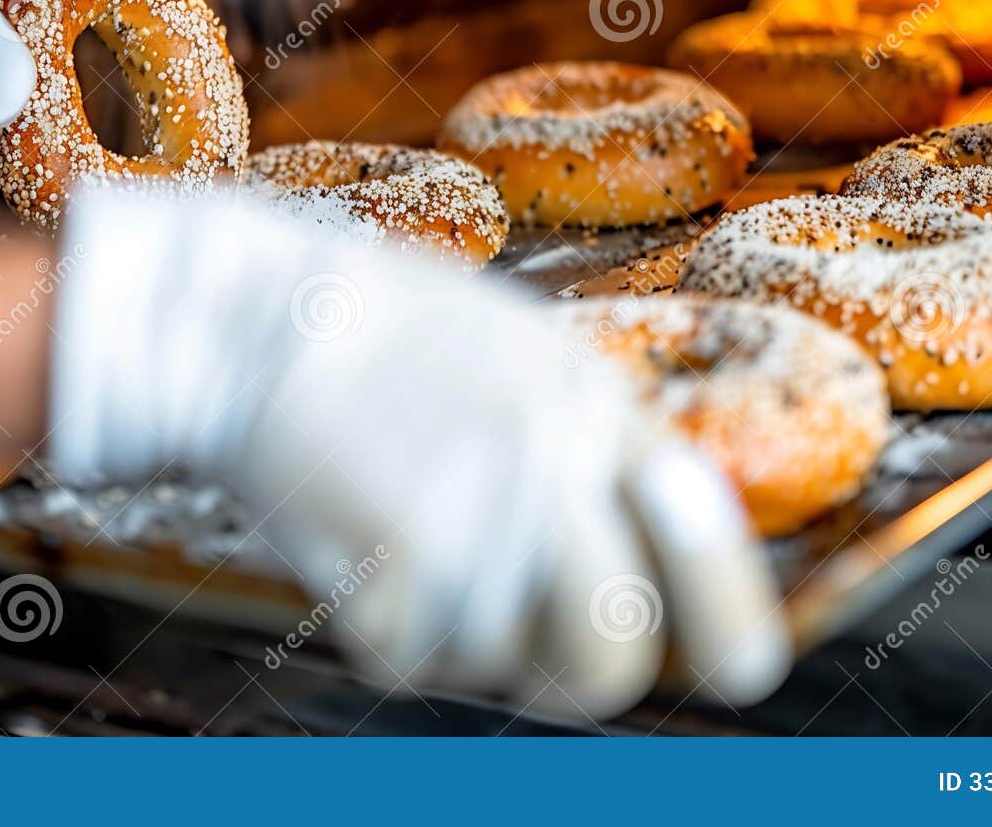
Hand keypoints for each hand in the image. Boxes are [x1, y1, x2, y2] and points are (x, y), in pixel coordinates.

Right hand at [47, 184, 789, 717]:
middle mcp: (560, 461)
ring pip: (499, 667)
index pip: (711, 545)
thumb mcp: (525, 356)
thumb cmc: (386, 339)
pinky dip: (379, 626)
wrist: (256, 320)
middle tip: (512, 623)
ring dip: (452, 633)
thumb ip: (598, 444)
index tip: (736, 664)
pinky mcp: (404, 550)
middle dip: (569, 670)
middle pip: (617, 656)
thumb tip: (658, 555)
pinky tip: (355, 539)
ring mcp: (486, 506)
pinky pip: (410, 658)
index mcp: (599, 409)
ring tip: (405, 534)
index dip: (730, 621)